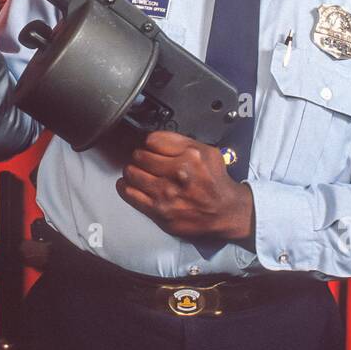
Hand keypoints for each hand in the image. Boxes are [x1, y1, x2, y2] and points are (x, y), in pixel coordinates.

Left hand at [116, 132, 254, 241]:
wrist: (225, 211)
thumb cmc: (216, 182)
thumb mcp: (208, 152)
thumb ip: (181, 142)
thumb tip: (155, 138)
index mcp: (190, 155)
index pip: (152, 140)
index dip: (149, 143)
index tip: (150, 147)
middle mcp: (178, 173)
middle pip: (139, 155)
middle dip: (140, 156)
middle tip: (143, 160)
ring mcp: (167, 193)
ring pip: (131, 172)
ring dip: (132, 171)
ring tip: (137, 172)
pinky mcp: (159, 210)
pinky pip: (129, 193)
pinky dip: (125, 187)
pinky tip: (129, 185)